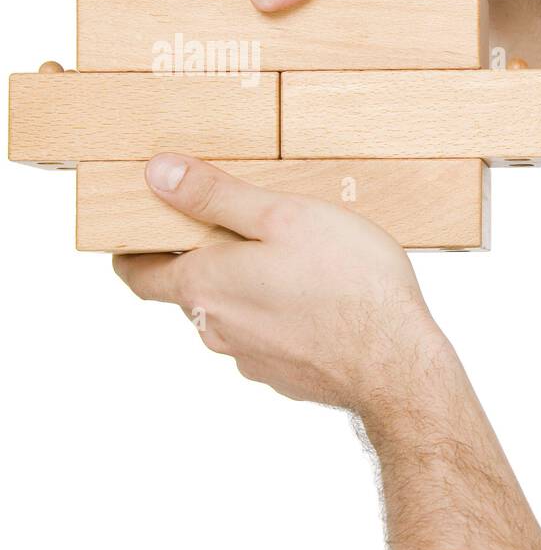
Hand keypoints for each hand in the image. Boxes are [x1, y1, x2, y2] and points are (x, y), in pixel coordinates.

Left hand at [113, 153, 444, 415]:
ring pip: (234, 315)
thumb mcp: (284, 216)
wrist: (397, 364)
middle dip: (210, 259)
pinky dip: (284, 318)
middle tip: (250, 228)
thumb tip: (158, 174)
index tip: (150, 226)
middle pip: (192, 288)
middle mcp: (215, 328)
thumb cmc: (350, 285)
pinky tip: (324, 300)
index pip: (136, 272)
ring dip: (252, 289)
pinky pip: (271, 339)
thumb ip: (217, 196)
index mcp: (205, 285)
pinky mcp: (286, 376)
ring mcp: (250, 358)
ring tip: (300, 262)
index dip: (135, 247)